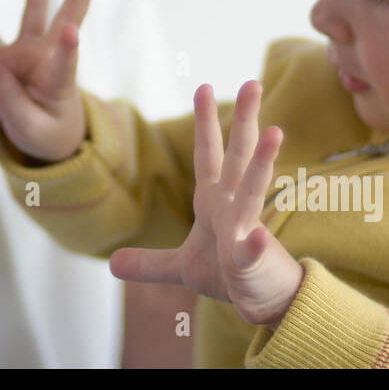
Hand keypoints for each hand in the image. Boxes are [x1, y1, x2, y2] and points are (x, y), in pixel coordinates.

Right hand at [0, 0, 99, 162]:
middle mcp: (46, 59)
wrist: (41, 134)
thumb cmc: (45, 133)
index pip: (65, 64)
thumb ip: (11, 104)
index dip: (69, 49)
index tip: (73, 31)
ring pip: (34, 12)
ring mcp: (25, 54)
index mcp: (59, 83)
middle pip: (65, 20)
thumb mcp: (30, 130)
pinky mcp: (4, 58)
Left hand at [109, 81, 305, 327]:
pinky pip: (252, 252)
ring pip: (252, 192)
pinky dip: (255, 245)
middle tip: (253, 83)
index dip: (206, 122)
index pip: (209, 154)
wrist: (264, 306)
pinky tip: (258, 236)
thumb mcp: (181, 268)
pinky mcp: (251, 263)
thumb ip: (149, 263)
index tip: (202, 85)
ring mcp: (245, 232)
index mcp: (215, 202)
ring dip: (262, 164)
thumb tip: (112, 264)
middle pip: (238, 157)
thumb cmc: (229, 276)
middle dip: (244, 120)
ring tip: (275, 132)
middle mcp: (233, 207)